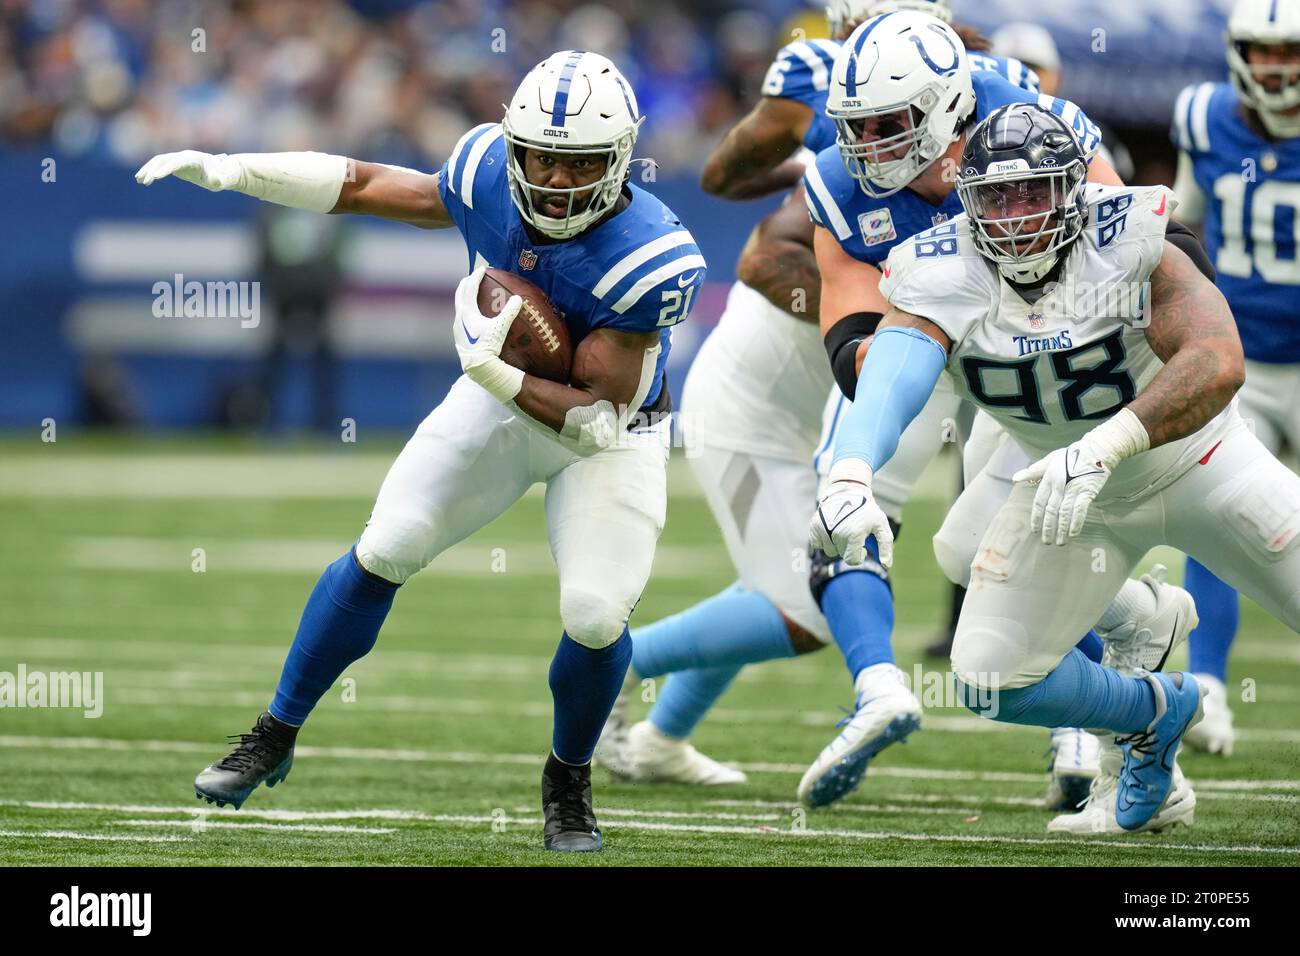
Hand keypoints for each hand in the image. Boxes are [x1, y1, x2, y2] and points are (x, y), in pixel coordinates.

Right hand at [134, 151, 242, 191]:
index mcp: (194, 159)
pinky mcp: (175, 164)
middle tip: (143, 181)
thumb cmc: (220, 177)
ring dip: (148, 169)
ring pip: (159, 161)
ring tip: (139, 180)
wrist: (220, 171)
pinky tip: (144, 181)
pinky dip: (151, 171)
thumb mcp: (220, 180)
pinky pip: (160, 165)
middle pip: (164, 159)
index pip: (177, 162)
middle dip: (152, 169)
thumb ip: (217, 179)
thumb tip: (216, 179)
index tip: (156, 177)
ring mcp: (178, 159)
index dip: (166, 169)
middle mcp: (184, 156)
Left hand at [453, 267, 524, 401]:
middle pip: (460, 294)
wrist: (477, 366)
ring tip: (472, 294)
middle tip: (473, 277)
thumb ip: (509, 312)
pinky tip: (474, 316)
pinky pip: (462, 317)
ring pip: (459, 306)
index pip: (470, 289)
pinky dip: (467, 310)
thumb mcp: (501, 328)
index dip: (476, 277)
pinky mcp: (459, 336)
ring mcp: (457, 327)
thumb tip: (518, 299)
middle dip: (466, 283)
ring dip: (465, 297)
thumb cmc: (488, 346)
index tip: (482, 269)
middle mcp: (459, 317)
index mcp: (467, 312)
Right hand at [809, 459, 893, 567]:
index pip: (852, 560)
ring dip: (836, 544)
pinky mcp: (814, 526)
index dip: (859, 554)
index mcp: (853, 534)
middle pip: (841, 554)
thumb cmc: (866, 508)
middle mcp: (837, 533)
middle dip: (849, 546)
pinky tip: (832, 528)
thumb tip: (886, 564)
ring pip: (829, 550)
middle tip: (853, 531)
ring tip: (843, 528)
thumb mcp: (881, 524)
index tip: (863, 544)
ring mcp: (823, 529)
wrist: (848, 488)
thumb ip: (885, 545)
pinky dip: (824, 539)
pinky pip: (817, 544)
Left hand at [1013, 439, 1111, 545]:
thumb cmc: (1071, 455)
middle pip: (1051, 510)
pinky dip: (1076, 522)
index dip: (1036, 517)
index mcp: (1048, 478)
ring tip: (1059, 542)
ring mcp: (1073, 489)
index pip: (1039, 502)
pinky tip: (1073, 533)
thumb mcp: (1049, 460)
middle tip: (1046, 541)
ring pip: (1064, 513)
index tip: (1034, 530)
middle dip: (1048, 528)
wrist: (1096, 450)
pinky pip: (1080, 510)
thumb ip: (1032, 471)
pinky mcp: (1087, 492)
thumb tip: (1014, 478)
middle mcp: (1059, 485)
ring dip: (1061, 529)